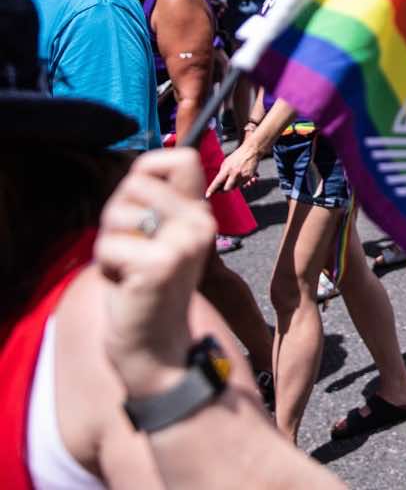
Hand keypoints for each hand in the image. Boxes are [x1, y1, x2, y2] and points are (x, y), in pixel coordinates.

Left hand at [95, 149, 216, 397]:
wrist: (158, 348)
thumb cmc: (147, 289)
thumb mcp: (157, 237)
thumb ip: (154, 204)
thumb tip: (139, 171)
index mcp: (200, 213)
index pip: (180, 157)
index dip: (147, 169)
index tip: (137, 202)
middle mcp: (200, 222)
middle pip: (136, 181)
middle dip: (115, 213)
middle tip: (128, 247)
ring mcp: (184, 242)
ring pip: (118, 213)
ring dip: (108, 243)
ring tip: (127, 269)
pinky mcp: (161, 264)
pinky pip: (109, 246)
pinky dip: (106, 268)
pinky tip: (125, 285)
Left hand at [206, 140, 262, 196]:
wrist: (251, 151)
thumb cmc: (236, 156)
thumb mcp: (226, 163)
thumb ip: (222, 173)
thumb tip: (218, 184)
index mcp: (227, 169)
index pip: (217, 182)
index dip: (211, 190)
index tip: (207, 196)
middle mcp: (235, 174)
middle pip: (227, 189)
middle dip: (223, 190)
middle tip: (221, 190)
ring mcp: (243, 176)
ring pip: (235, 187)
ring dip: (233, 186)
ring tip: (233, 179)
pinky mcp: (249, 177)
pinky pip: (243, 185)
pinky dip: (241, 183)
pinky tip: (240, 177)